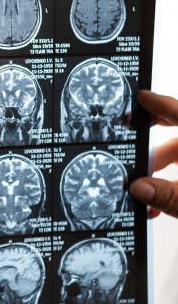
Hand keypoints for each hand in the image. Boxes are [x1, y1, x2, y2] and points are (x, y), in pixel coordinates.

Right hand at [130, 91, 177, 217]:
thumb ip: (166, 196)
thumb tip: (138, 187)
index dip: (160, 104)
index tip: (141, 96)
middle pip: (177, 142)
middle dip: (152, 154)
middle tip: (131, 159)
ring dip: (161, 177)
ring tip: (143, 192)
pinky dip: (174, 188)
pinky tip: (160, 207)